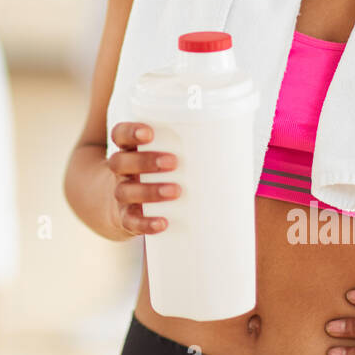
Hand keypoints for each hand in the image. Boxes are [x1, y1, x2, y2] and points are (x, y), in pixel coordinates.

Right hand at [105, 122, 179, 239]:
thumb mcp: (159, 156)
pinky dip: (146, 223)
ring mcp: (120, 196)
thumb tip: (237, 144)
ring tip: (176, 191)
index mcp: (128, 150)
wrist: (117, 207)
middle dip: (146, 161)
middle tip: (174, 162)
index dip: (130, 132)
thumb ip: (187, 149)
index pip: (119, 134)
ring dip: (150, 191)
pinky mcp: (124, 219)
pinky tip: (163, 223)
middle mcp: (120, 171)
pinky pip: (131, 222)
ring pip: (126, 191)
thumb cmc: (151, 174)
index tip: (149, 132)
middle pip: (121, 161)